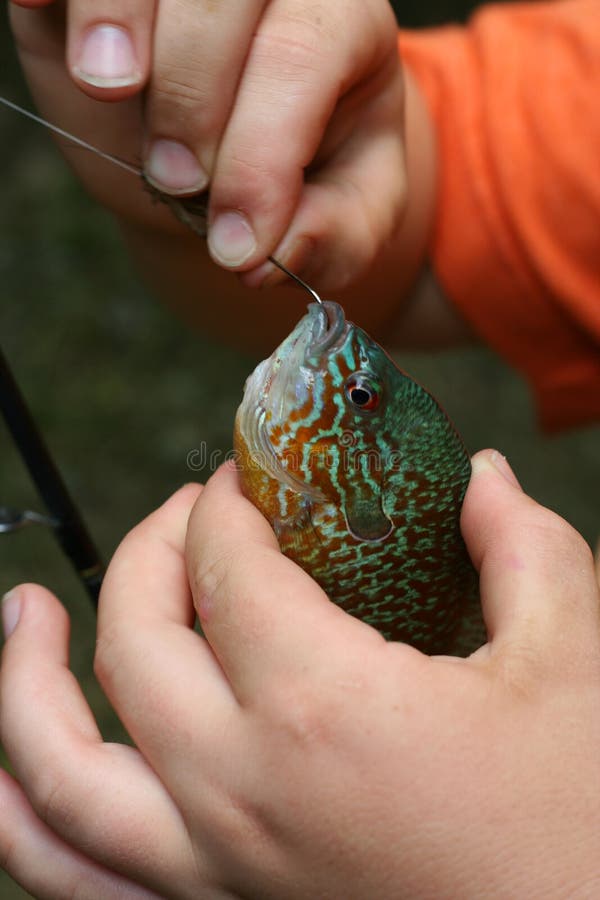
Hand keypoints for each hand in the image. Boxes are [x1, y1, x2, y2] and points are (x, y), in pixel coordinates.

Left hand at [2, 451, 598, 898]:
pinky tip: (9, 773)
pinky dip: (22, 818)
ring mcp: (214, 874)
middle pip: (136, 640)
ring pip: (56, 774)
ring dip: (24, 682)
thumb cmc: (585, 829)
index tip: (249, 481)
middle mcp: (242, 794)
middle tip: (190, 517)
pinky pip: (71, 880)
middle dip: (153, 551)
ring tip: (24, 615)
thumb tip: (478, 479)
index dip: (227, 503)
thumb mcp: (576, 662)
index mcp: (322, 712)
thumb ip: (520, 546)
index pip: (227, 569)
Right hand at [8, 0, 407, 291]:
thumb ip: (331, 237)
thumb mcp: (341, 222)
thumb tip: (272, 256)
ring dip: (118, 16)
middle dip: (192, 93)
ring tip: (109, 88)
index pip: (304, 57)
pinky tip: (42, 11)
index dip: (260, 156)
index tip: (235, 245)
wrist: (230, 168)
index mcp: (342, 23)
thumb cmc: (300, 184)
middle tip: (176, 180)